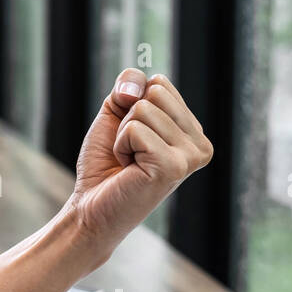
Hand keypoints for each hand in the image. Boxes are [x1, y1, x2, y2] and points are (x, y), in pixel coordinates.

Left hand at [67, 68, 212, 247]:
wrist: (92, 208)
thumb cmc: (105, 164)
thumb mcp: (116, 113)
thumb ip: (129, 86)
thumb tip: (136, 87)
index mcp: (192, 132)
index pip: (161, 84)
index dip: (132, 104)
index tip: (133, 137)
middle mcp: (199, 145)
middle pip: (155, 92)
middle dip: (129, 118)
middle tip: (130, 150)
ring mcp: (190, 157)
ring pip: (144, 109)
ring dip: (124, 135)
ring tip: (130, 162)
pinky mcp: (173, 167)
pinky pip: (135, 130)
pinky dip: (121, 147)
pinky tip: (129, 169)